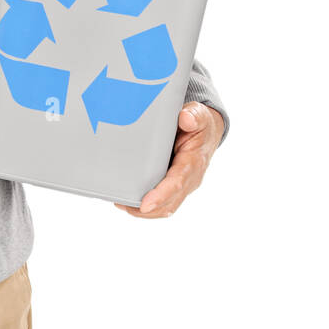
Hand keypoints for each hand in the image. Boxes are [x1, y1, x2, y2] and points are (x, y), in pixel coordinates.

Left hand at [117, 102, 223, 218]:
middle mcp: (189, 179)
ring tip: (122, 204)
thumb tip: (185, 118)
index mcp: (194, 162)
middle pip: (170, 202)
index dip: (161, 195)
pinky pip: (164, 204)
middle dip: (147, 209)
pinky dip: (147, 208)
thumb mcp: (199, 116)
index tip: (145, 205)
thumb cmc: (200, 124)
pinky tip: (129, 203)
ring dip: (144, 212)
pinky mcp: (175, 187)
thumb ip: (194, 116)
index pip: (177, 183)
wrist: (207, 132)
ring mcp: (183, 186)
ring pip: (166, 207)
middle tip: (122, 204)